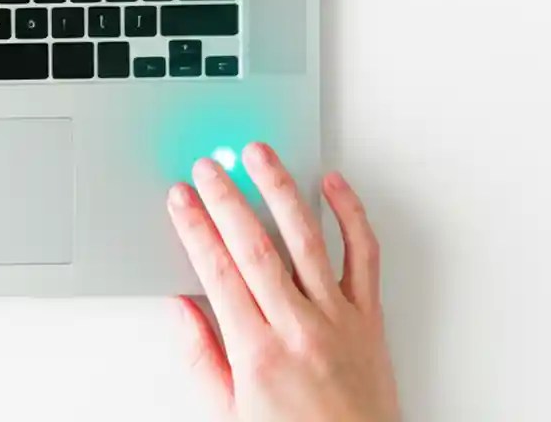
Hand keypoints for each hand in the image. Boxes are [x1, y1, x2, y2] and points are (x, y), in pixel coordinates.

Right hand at [166, 143, 399, 421]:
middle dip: (227, 199)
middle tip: (209, 166)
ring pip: (307, 239)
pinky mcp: (369, 317)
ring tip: (260, 156)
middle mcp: (299, 328)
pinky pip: (364, 255)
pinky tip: (333, 185)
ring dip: (280, 190)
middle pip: (255, 246)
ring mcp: (338, 318)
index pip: (217, 271)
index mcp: (257, 353)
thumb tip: (181, 309)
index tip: (181, 199)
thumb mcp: (229, 413)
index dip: (195, 228)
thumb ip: (202, 358)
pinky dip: (350, 214)